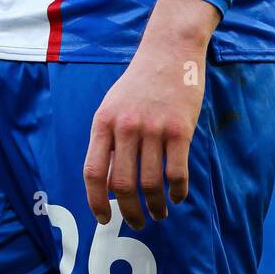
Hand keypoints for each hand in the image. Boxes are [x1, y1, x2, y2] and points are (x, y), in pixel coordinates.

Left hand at [83, 0, 218, 230]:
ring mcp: (153, 128)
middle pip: (123, 185)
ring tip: (160, 212)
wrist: (169, 50)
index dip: (96, 201)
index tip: (104, 219)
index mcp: (104, 122)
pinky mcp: (180, 130)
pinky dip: (178, 192)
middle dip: (130, 212)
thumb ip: (108, 140)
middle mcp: (126, 127)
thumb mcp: (113, 105)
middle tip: (138, 222)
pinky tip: (178, 196)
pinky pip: (177, 173)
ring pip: (151, 184)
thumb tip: (108, 185)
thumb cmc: (140, 82)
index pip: (93, 172)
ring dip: (156, 206)